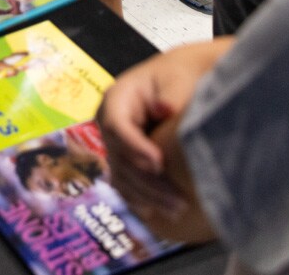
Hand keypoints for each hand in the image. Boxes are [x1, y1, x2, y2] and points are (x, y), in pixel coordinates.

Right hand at [97, 43, 221, 225]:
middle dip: (146, 181)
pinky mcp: (125, 158)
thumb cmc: (179, 76)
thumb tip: (164, 109)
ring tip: (177, 209)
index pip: (116, 125)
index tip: (158, 164)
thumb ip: (172, 93)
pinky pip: (125, 182)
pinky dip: (140, 198)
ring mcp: (115, 143)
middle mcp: (109, 123)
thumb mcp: (178, 78)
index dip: (134, 147)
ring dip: (146, 196)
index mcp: (116, 99)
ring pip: (121, 174)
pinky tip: (158, 212)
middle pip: (118, 156)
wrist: (179, 79)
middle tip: (177, 199)